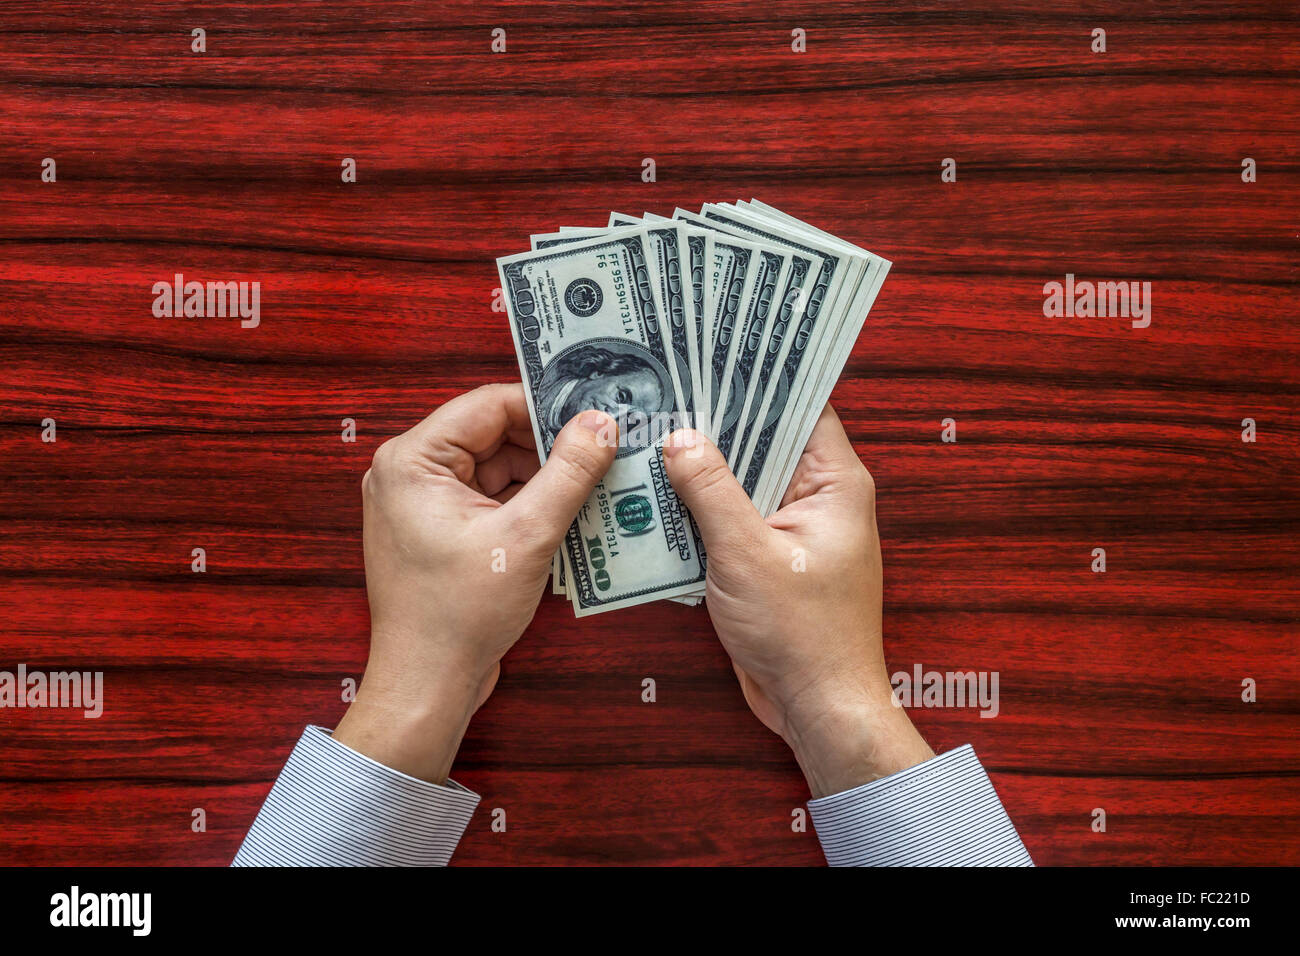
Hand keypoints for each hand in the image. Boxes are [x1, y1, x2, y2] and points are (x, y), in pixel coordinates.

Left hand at [333, 383, 615, 782]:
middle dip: (549, 445)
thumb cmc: (459, 615)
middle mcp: (408, 473)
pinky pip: (489, 498)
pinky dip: (527, 503)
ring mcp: (420, 504)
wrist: (427, 685)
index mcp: (412, 460)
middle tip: (605, 449)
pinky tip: (569, 513)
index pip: (489, 405)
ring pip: (496, 468)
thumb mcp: (527, 535)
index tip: (595, 415)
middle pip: (493, 435)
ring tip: (595, 483)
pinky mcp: (437, 531)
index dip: (546, 408)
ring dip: (543, 476)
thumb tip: (602, 424)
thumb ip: (569, 473)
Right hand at [663, 404, 932, 796]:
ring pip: (744, 479)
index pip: (802, 406)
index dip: (761, 378)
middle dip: (717, 421)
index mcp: (835, 483)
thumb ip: (711, 491)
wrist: (818, 706)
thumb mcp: (746, 554)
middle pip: (766, 440)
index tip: (714, 352)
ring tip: (651, 432)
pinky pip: (734, 518)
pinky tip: (659, 495)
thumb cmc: (802, 633)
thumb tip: (680, 438)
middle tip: (666, 388)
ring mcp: (794, 528)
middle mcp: (819, 498)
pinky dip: (703, 509)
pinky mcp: (771, 558)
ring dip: (703, 468)